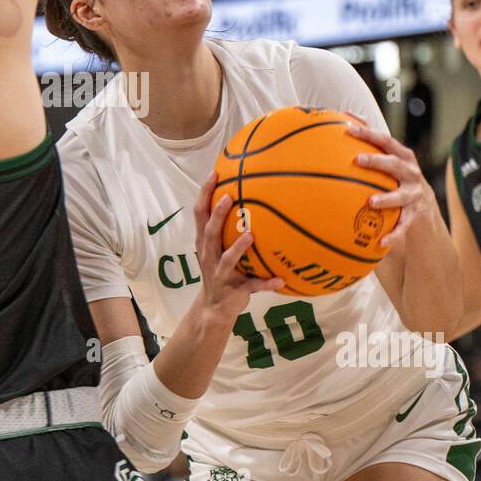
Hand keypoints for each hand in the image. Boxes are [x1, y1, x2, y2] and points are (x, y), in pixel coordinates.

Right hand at [194, 172, 283, 320]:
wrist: (214, 307)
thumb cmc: (221, 270)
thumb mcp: (218, 248)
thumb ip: (227, 227)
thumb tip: (251, 194)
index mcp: (205, 243)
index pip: (200, 214)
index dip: (204, 194)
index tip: (214, 173)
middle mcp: (209, 256)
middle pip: (209, 232)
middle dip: (217, 215)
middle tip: (227, 197)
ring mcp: (220, 273)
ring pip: (227, 259)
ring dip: (238, 247)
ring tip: (250, 235)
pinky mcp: (235, 290)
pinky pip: (252, 286)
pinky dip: (265, 283)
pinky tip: (280, 279)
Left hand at [347, 116, 435, 247]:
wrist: (425, 207)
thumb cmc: (397, 178)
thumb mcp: (388, 162)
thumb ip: (370, 145)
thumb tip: (343, 120)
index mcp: (403, 157)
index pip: (385, 140)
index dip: (368, 132)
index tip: (348, 128)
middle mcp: (411, 173)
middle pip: (395, 164)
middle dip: (377, 161)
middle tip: (357, 160)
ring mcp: (415, 194)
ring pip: (402, 196)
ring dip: (387, 198)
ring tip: (370, 203)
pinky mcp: (415, 215)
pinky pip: (404, 225)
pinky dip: (394, 234)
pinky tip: (381, 242)